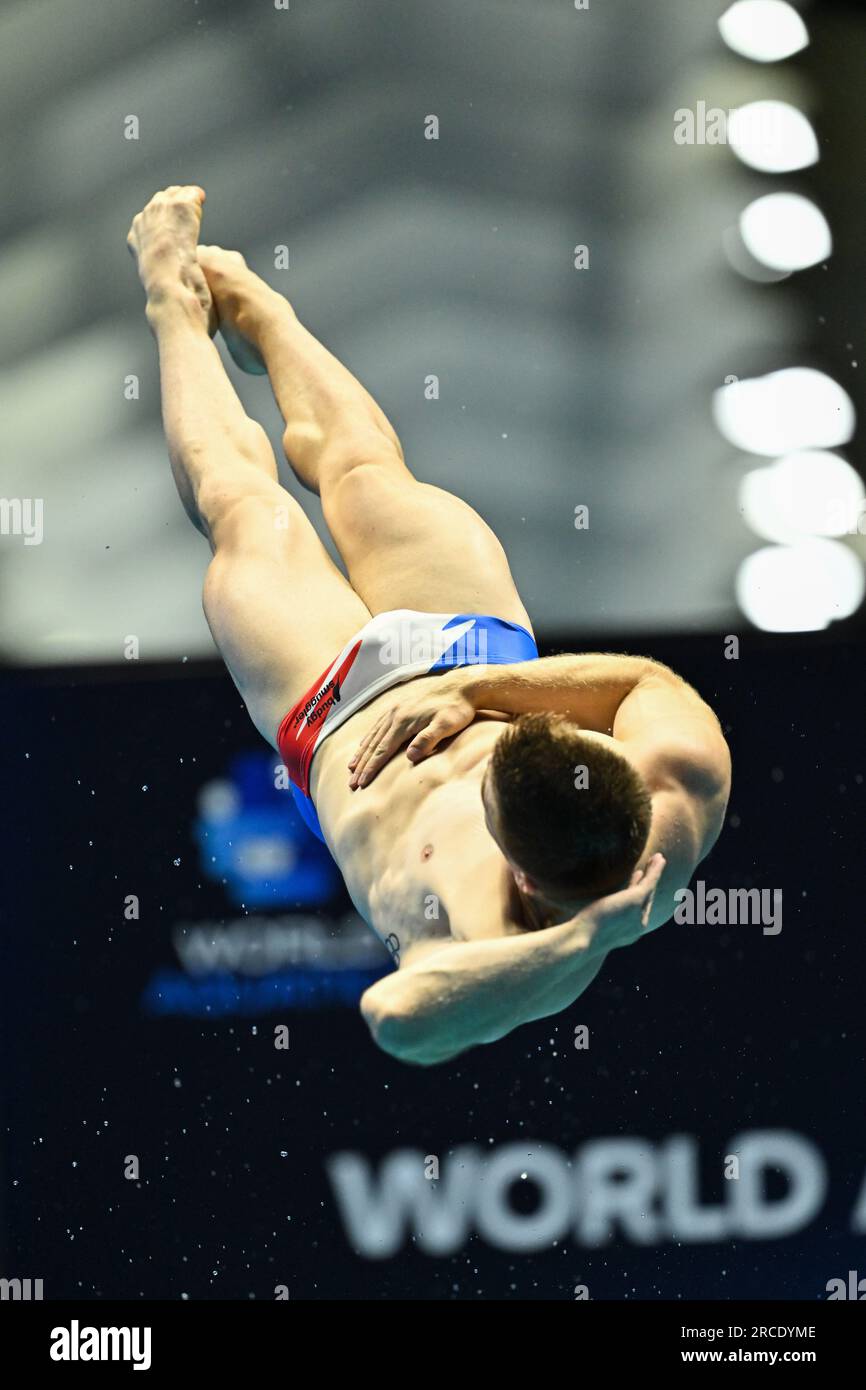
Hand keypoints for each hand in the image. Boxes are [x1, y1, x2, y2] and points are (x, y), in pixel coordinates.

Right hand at [349, 675, 477, 787]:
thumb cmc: (456, 708)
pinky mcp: (399, 706)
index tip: (361, 783)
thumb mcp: (447, 725)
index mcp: (404, 722)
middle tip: (351, 784)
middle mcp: (394, 715)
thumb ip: (428, 739)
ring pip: (373, 735)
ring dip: (361, 753)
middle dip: (362, 765)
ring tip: (351, 767)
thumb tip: (411, 756)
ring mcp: (395, 710)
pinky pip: (377, 725)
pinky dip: (368, 738)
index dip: (371, 768)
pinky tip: (363, 744)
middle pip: (373, 745)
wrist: (460, 685)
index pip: (383, 750)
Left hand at [574, 853, 666, 955]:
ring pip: (651, 888)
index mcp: (630, 932)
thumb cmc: (581, 935)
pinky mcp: (636, 900)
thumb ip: (597, 919)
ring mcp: (639, 913)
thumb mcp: (593, 926)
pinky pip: (650, 882)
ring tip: (659, 858)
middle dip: (650, 882)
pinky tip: (660, 859)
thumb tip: (587, 914)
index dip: (638, 889)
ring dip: (655, 871)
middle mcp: (638, 924)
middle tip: (654, 866)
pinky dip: (656, 870)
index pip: (638, 908)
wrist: (583, 940)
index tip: (638, 875)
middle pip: (647, 898)